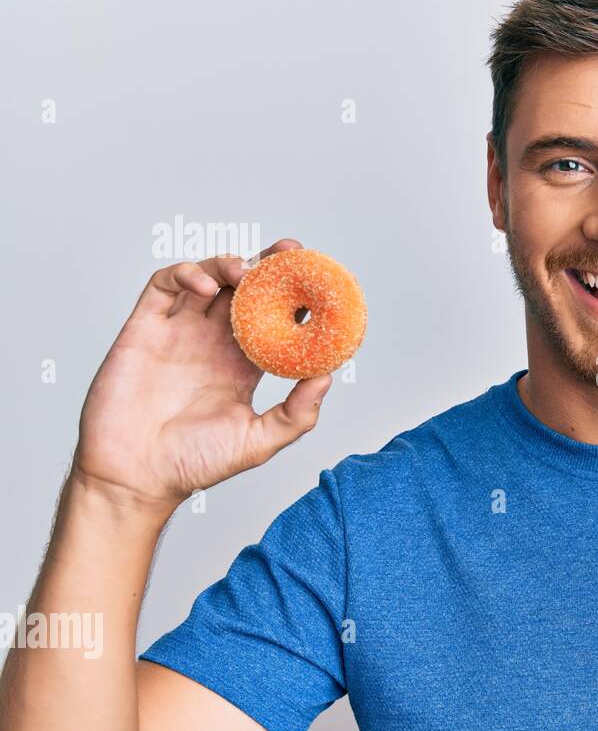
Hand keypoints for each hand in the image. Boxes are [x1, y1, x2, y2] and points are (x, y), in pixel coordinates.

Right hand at [72, 239, 332, 515]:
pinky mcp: (145, 328)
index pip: (274, 318)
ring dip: (229, 265)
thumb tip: (327, 376)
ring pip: (208, 278)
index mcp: (243, 364)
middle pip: (244, 289)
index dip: (295, 296)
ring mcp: (179, 332)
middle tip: (291, 253)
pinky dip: (186, 273)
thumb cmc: (194, 464)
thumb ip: (297, 413)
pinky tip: (207, 286)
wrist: (135, 477)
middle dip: (268, 266)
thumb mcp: (258, 441)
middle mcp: (213, 342)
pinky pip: (164, 285)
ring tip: (247, 272)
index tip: (319, 281)